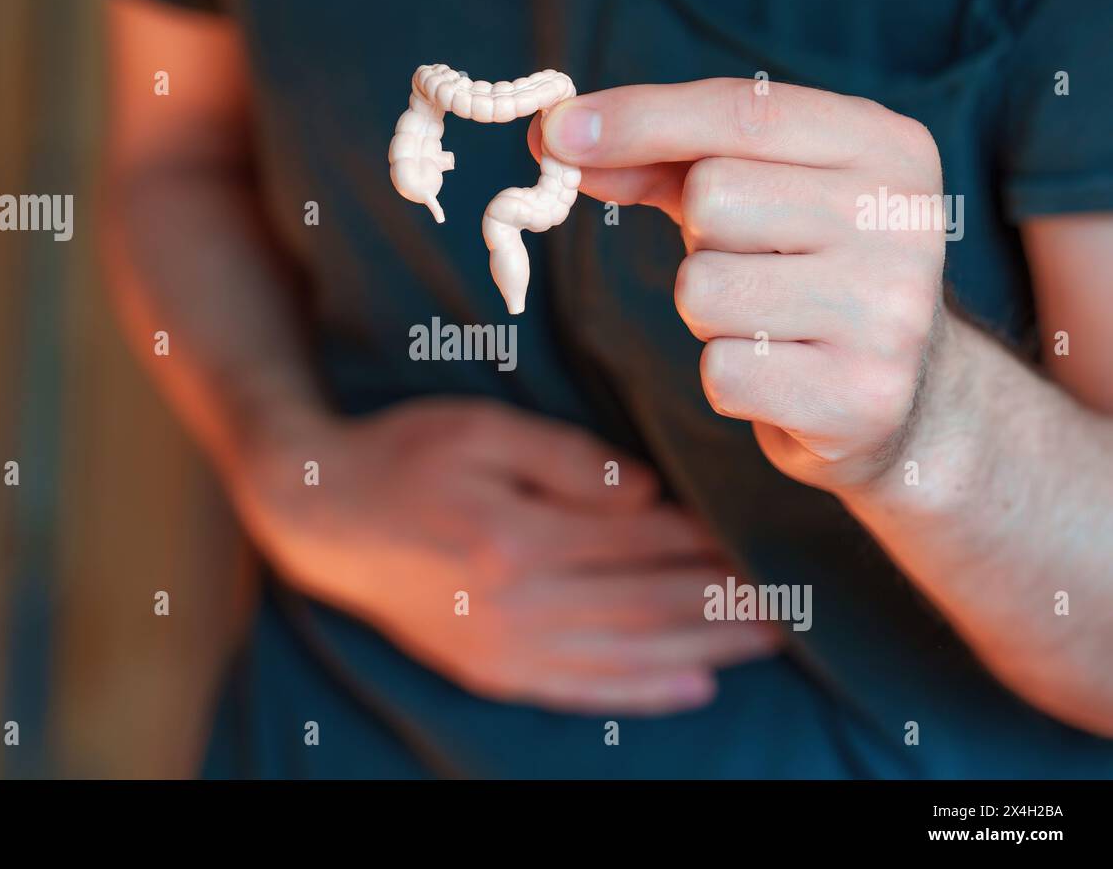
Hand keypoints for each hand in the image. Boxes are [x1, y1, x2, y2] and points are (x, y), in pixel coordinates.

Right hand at [230, 397, 779, 715]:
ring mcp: (504, 648)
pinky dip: (643, 693)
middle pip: (650, 605)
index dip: (710, 542)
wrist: (322, 516)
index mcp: (520, 539)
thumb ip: (567, 460)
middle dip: (730, 602)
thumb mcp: (480, 428)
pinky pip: (582, 693)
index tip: (767, 539)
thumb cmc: (404, 455)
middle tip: (801, 601)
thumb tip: (648, 494)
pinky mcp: (490, 670)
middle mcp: (519, 606)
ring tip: (772, 643)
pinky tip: (692, 687)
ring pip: (630, 656)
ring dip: (708, 650)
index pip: (643, 543)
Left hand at [533, 78, 945, 492]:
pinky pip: (721, 371)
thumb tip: (555, 138)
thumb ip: (663, 159)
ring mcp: (890, 313)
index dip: (640, 118)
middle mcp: (903, 221)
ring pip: (705, 290)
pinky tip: (780, 374)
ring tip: (769, 322)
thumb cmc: (805, 275)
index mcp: (887, 148)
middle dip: (701, 240)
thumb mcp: (756, 196)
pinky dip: (728, 376)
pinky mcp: (860, 398)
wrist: (903, 402)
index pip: (744, 110)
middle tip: (753, 267)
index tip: (555, 131)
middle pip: (714, 199)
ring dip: (710, 314)